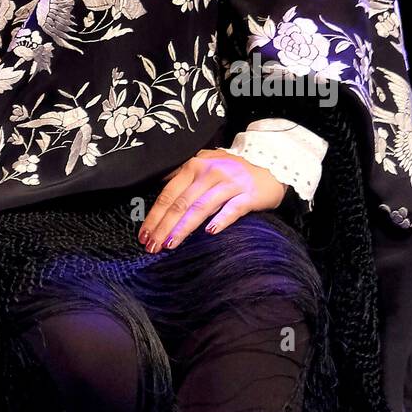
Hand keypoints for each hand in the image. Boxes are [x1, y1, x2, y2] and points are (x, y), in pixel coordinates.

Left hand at [137, 148, 286, 252]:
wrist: (269, 168)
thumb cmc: (230, 171)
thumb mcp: (204, 165)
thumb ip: (182, 175)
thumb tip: (155, 187)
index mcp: (195, 165)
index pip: (169, 193)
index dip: (155, 214)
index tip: (143, 235)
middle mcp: (210, 172)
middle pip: (181, 202)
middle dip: (164, 226)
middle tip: (151, 246)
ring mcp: (230, 183)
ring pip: (201, 207)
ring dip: (184, 227)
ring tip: (170, 245)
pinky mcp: (249, 195)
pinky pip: (232, 209)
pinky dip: (221, 220)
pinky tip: (209, 233)